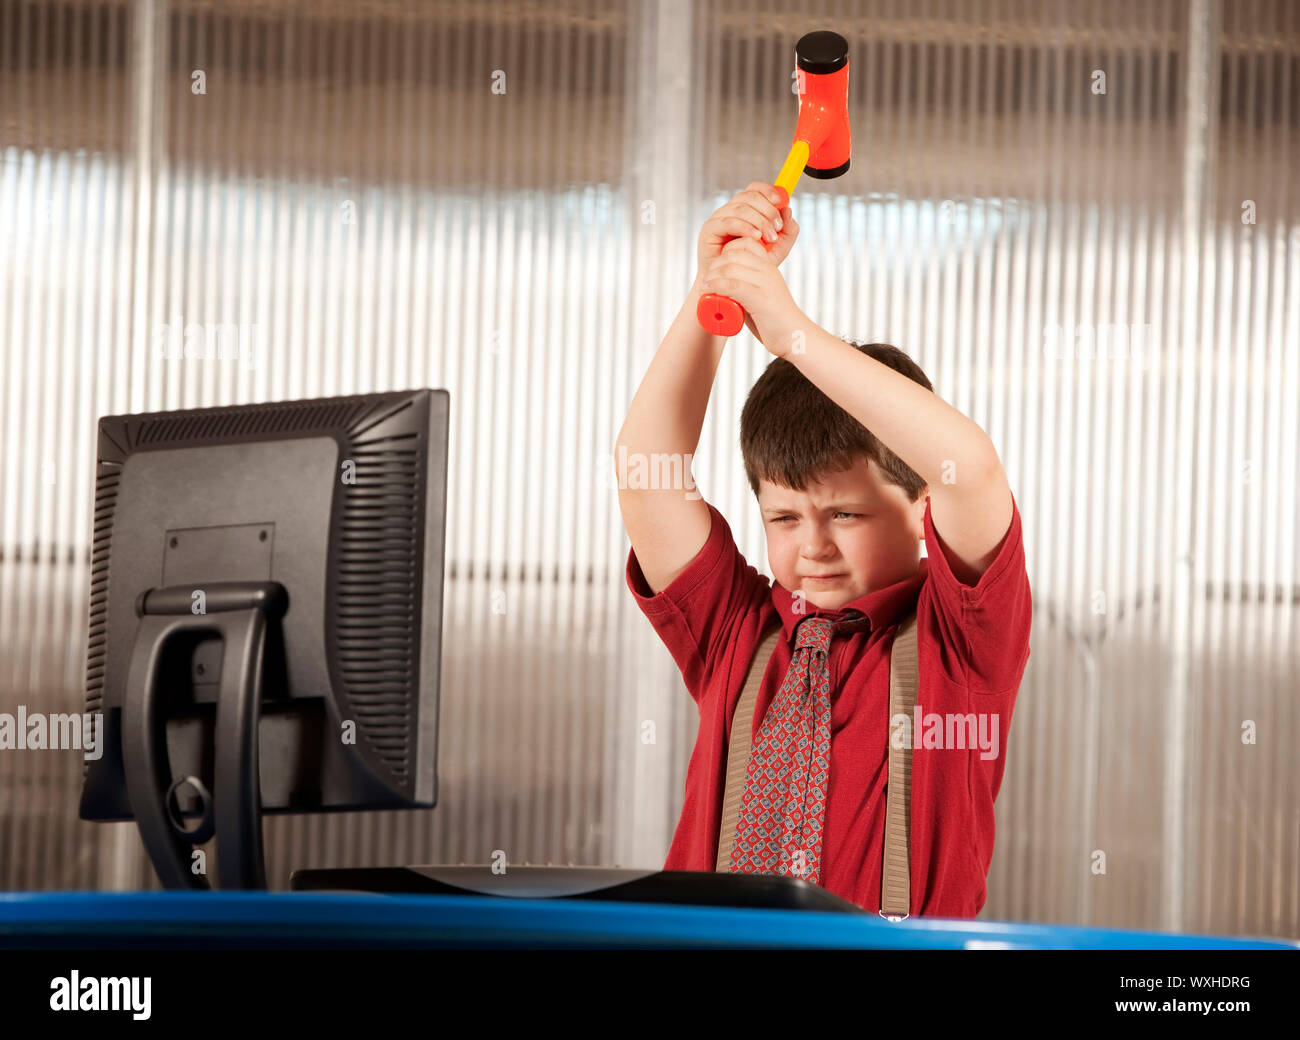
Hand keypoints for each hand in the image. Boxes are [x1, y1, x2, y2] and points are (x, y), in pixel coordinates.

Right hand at [696, 181, 798, 273]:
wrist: (731, 287)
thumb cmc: (751, 266)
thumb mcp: (777, 248)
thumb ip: (787, 231)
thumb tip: (788, 210)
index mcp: (745, 210)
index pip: (754, 189)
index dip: (767, 191)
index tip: (780, 202)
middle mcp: (730, 210)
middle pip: (749, 196)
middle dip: (767, 210)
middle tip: (778, 227)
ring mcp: (718, 219)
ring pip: (740, 208)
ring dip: (759, 221)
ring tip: (770, 237)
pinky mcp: (709, 230)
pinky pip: (728, 222)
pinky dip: (744, 227)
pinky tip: (755, 238)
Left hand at [699, 237, 805, 356]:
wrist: (794, 337)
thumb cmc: (774, 321)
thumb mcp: (759, 296)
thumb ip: (744, 288)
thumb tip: (719, 286)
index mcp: (769, 266)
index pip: (744, 244)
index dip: (725, 253)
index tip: (715, 270)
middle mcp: (768, 270)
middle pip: (733, 254)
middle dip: (714, 265)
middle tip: (706, 280)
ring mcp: (765, 282)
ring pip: (730, 268)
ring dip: (712, 276)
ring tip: (705, 287)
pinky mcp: (760, 297)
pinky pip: (732, 285)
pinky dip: (716, 286)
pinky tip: (709, 291)